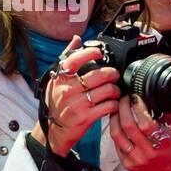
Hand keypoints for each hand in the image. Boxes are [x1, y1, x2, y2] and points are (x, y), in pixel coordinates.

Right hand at [32, 36, 119, 155]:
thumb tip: (76, 40)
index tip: (99, 53)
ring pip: (106, 90)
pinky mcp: (86, 118)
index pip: (75, 60)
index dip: (90, 53)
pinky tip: (112, 103)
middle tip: (114, 75)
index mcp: (60, 79)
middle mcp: (68, 90)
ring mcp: (77, 104)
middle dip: (112, 74)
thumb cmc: (56, 105)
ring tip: (115, 90)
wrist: (55, 131)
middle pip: (98, 75)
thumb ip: (66, 59)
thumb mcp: (56, 81)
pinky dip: (114, 104)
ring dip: (115, 89)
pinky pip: (107, 106)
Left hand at [111, 95, 170, 170]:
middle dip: (123, 107)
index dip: (138, 107)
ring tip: (116, 108)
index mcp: (162, 143)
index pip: (146, 123)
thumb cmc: (169, 154)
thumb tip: (162, 95)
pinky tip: (116, 122)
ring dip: (114, 117)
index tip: (135, 97)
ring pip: (117, 134)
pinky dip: (114, 130)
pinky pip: (116, 143)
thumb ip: (168, 116)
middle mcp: (148, 152)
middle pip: (128, 125)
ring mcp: (136, 159)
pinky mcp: (126, 163)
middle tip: (123, 98)